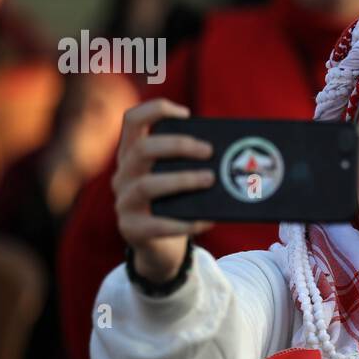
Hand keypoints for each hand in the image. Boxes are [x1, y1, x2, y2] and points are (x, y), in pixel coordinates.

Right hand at [113, 99, 215, 281]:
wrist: (159, 248)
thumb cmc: (176, 204)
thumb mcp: (178, 178)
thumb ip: (193, 163)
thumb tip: (235, 154)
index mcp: (132, 155)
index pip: (132, 120)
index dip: (156, 110)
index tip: (187, 114)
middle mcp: (123, 175)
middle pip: (142, 149)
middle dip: (178, 146)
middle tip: (209, 151)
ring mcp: (123, 203)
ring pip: (147, 185)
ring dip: (182, 180)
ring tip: (210, 180)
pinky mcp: (131, 229)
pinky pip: (158, 225)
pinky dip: (186, 222)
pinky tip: (207, 220)